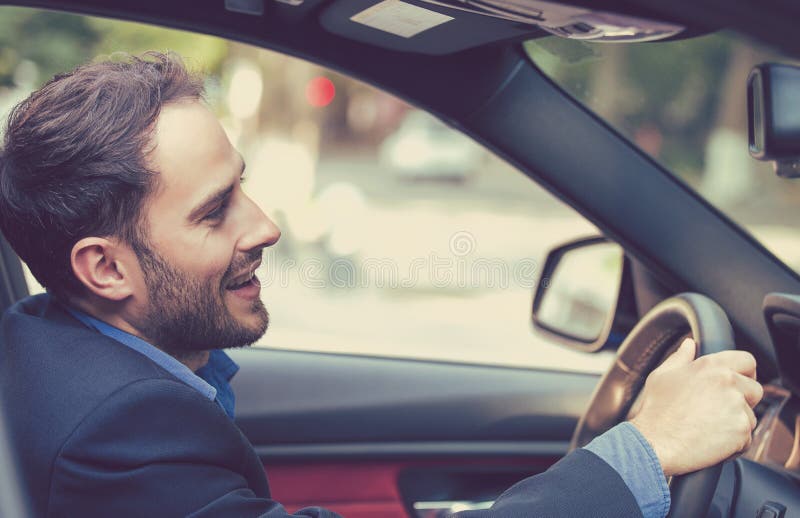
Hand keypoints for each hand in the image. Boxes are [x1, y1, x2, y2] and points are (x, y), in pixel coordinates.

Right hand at [629, 338, 763, 476]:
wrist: (655, 442)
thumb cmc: (655, 410)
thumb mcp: (662, 376)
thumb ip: (680, 358)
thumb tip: (689, 344)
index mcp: (710, 366)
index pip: (747, 361)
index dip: (745, 373)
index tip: (737, 383)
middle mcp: (728, 382)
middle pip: (754, 390)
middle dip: (742, 401)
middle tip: (717, 411)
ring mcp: (737, 406)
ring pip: (750, 416)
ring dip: (736, 424)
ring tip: (708, 429)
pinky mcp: (741, 430)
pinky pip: (747, 439)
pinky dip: (733, 444)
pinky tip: (711, 442)